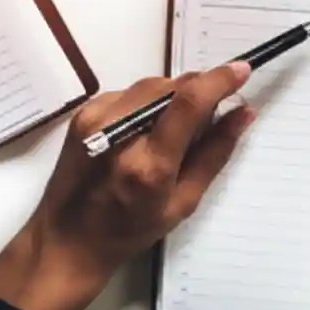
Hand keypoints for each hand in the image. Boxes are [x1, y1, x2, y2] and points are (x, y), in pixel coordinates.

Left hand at [0, 63, 253, 309]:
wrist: (66, 240)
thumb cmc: (129, 231)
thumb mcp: (183, 202)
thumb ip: (215, 152)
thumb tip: (244, 112)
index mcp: (149, 164)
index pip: (189, 103)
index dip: (220, 80)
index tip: (242, 70)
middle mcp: (119, 132)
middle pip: (171, 86)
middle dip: (197, 91)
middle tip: (206, 117)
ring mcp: (95, 119)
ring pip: (151, 85)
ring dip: (172, 97)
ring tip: (171, 131)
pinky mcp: (83, 113)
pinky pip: (129, 93)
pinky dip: (146, 104)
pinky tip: (143, 133)